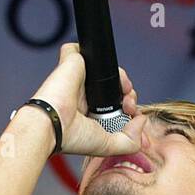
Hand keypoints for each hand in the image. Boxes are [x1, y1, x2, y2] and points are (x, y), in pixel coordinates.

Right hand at [32, 41, 147, 158]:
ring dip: (123, 78)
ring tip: (125, 91)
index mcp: (91, 114)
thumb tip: (142, 121)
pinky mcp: (72, 61)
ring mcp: (79, 78)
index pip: (116, 106)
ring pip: (107, 69)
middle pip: (116, 88)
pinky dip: (97, 51)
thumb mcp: (108, 146)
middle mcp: (86, 96)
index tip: (134, 115)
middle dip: (129, 96)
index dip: (129, 109)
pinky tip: (108, 70)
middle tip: (129, 105)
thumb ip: (130, 140)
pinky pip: (85, 47)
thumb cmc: (73, 137)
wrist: (52, 123)